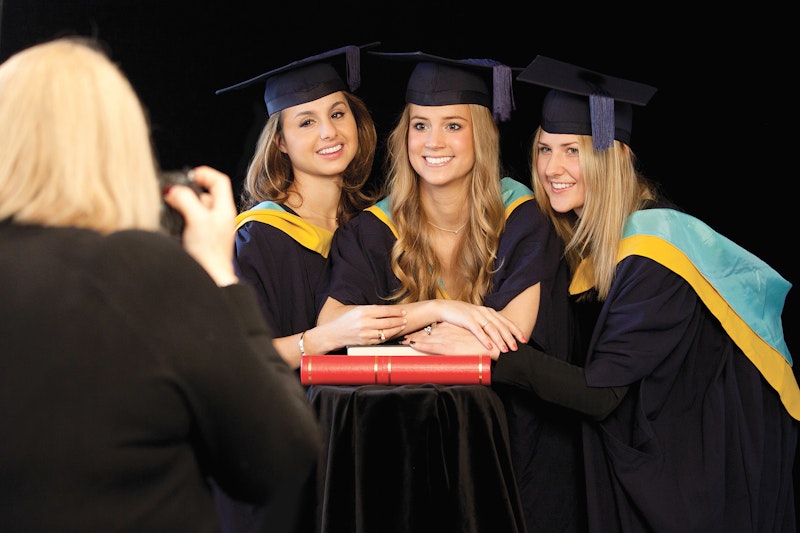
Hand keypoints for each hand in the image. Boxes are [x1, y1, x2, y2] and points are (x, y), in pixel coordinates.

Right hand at [163, 165, 238, 285]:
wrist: (209, 280)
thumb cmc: (209, 254)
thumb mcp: (196, 220)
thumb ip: (185, 200)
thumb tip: (173, 190)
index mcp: (224, 209)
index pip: (219, 181)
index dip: (205, 173)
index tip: (189, 175)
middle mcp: (220, 218)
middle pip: (206, 194)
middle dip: (189, 191)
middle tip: (175, 194)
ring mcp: (212, 229)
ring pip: (197, 208)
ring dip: (184, 205)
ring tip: (174, 209)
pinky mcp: (203, 240)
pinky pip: (193, 221)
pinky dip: (183, 219)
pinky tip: (176, 225)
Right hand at [328, 305, 407, 346]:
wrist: (334, 334)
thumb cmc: (346, 320)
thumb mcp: (357, 310)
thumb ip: (371, 310)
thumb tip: (387, 310)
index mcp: (363, 312)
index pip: (384, 311)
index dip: (396, 311)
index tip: (403, 311)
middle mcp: (365, 323)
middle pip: (387, 322)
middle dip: (399, 320)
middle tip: (406, 319)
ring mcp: (365, 334)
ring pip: (386, 332)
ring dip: (396, 329)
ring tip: (402, 326)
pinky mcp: (365, 342)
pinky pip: (381, 340)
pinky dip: (388, 336)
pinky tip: (393, 333)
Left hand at [401, 322, 500, 358]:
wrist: (495, 348)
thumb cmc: (485, 345)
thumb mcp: (473, 337)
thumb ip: (464, 337)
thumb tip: (460, 341)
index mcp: (454, 327)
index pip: (436, 327)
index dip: (424, 329)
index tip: (414, 331)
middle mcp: (449, 330)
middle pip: (428, 331)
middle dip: (415, 332)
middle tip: (403, 334)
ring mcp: (448, 339)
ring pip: (427, 337)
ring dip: (414, 338)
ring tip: (403, 340)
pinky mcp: (448, 348)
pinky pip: (431, 346)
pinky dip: (420, 345)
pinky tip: (412, 345)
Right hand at [433, 300, 522, 352]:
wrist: (443, 308)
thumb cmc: (460, 314)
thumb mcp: (476, 317)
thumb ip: (486, 323)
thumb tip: (496, 333)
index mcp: (488, 311)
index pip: (506, 321)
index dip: (516, 330)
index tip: (524, 339)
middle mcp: (484, 312)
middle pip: (501, 326)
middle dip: (511, 337)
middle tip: (518, 347)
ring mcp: (476, 315)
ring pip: (492, 329)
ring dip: (500, 340)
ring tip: (506, 350)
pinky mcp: (467, 320)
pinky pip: (478, 331)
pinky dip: (485, 339)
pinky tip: (490, 347)